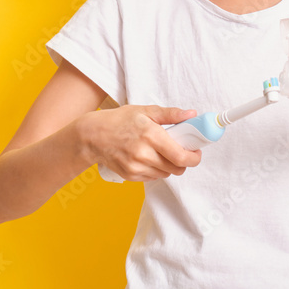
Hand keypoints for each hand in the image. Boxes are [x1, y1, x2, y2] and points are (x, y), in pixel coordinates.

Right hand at [79, 105, 201, 180]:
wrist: (93, 137)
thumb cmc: (119, 121)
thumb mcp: (145, 111)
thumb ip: (170, 114)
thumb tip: (192, 114)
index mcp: (151, 135)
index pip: (181, 156)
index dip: (194, 158)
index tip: (196, 152)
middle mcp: (144, 154)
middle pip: (177, 168)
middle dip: (183, 162)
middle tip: (180, 151)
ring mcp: (136, 167)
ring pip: (166, 174)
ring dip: (169, 165)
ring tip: (161, 152)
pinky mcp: (131, 176)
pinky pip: (153, 177)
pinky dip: (156, 169)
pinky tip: (148, 158)